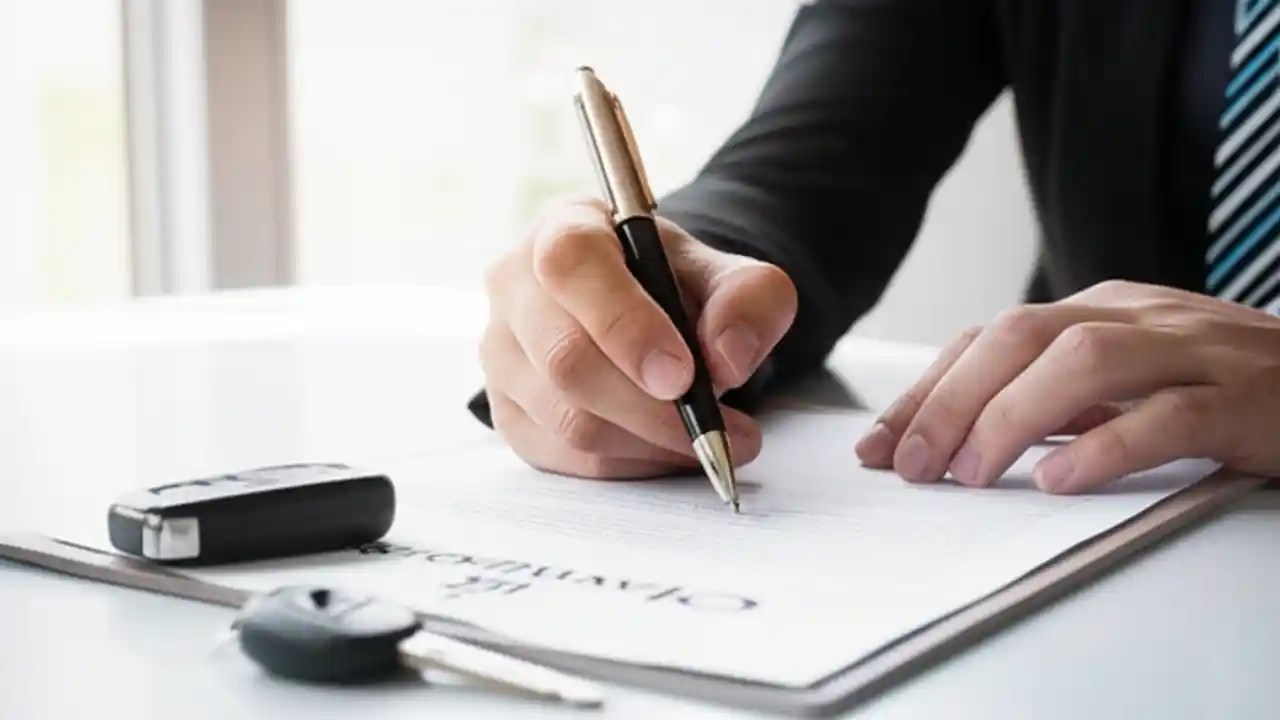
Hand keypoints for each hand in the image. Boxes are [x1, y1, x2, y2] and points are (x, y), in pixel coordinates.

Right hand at [480, 197, 797, 477]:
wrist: (644, 313)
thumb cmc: (673, 287)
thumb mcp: (728, 275)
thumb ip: (749, 300)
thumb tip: (729, 357)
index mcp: (565, 227)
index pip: (571, 265)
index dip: (625, 324)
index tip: (682, 374)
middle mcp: (515, 286)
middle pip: (566, 359)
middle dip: (650, 408)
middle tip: (717, 427)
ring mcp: (501, 353)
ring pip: (567, 419)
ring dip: (649, 442)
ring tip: (707, 439)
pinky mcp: (508, 411)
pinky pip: (565, 456)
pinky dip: (629, 464)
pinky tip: (667, 449)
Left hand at [855, 280, 1279, 492]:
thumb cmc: (1226, 386)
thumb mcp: (1129, 381)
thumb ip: (1055, 398)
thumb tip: (959, 437)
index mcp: (1102, 310)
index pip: (990, 336)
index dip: (927, 389)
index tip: (879, 444)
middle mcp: (1139, 318)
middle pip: (1021, 335)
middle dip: (951, 400)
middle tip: (911, 465)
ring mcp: (1194, 352)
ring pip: (1084, 360)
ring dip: (1012, 418)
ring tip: (970, 474)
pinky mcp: (1246, 398)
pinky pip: (1168, 415)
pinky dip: (1107, 446)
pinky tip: (1060, 479)